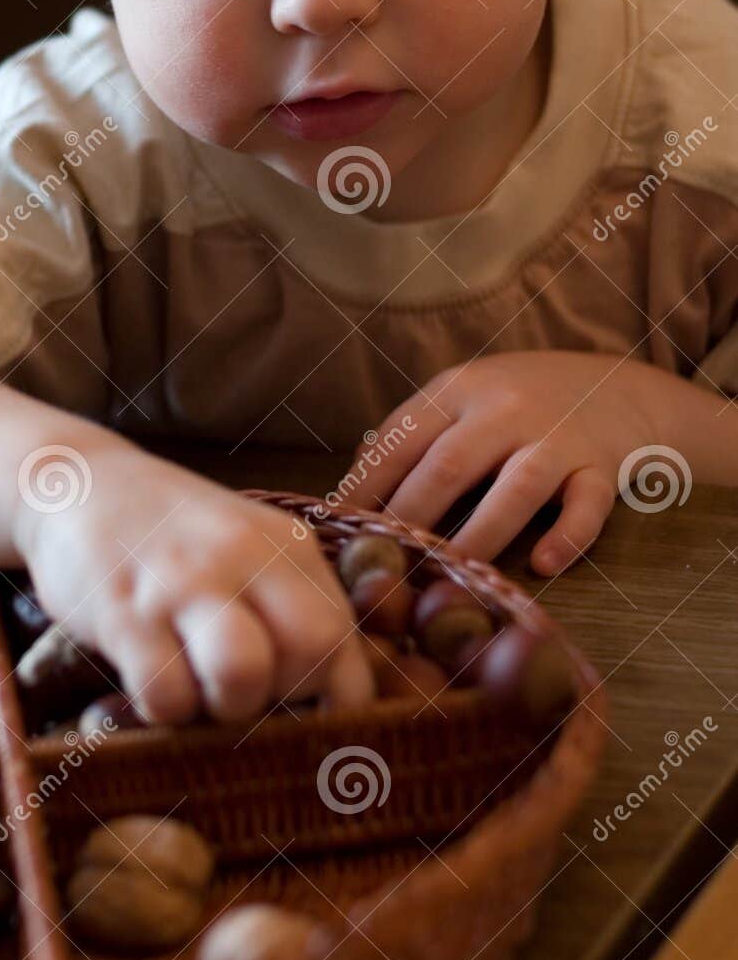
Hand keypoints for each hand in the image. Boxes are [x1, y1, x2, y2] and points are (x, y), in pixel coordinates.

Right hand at [11, 433, 373, 724]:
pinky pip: (164, 693)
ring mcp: (181, 582)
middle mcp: (241, 555)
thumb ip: (293, 604)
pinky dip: (162, 708)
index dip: (336, 697)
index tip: (311, 717)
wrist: (76, 485)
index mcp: (285, 545)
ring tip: (198, 689)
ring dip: (224, 707)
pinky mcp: (123, 612)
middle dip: (285, 698)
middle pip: (312, 652)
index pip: (343, 638)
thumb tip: (339, 696)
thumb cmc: (172, 536)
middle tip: (246, 692)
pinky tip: (149, 678)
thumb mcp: (248, 547)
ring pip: (242, 674)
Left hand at [344, 352, 659, 574]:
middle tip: (388, 565)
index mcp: (459, 389)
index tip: (340, 530)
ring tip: (451, 574)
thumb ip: (412, 435)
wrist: (618, 386)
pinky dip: (568, 535)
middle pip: (450, 465)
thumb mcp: (462, 396)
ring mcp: (557, 436)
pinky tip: (543, 564)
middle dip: (413, 517)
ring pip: (517, 488)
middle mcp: (505, 408)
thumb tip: (347, 491)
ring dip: (481, 535)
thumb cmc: (520, 401)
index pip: (401, 438)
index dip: (366, 486)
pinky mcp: (601, 466)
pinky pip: (588, 504)